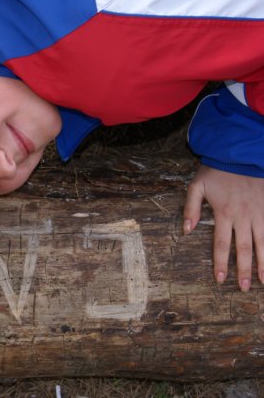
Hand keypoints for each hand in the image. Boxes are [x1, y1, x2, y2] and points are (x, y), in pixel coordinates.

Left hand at [184, 165, 263, 290]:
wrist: (240, 154)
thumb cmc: (216, 172)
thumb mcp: (196, 186)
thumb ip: (190, 208)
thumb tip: (186, 231)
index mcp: (224, 213)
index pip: (221, 244)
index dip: (221, 263)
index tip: (220, 280)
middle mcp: (244, 216)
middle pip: (244, 248)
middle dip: (245, 270)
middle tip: (245, 288)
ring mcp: (259, 213)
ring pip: (263, 242)